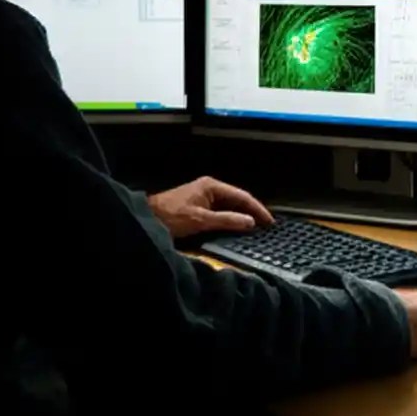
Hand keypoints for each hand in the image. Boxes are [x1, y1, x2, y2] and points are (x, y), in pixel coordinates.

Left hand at [148, 176, 274, 239]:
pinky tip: (236, 228)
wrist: (147, 218)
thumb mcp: (201, 220)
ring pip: (229, 206)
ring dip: (241, 216)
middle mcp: (210, 188)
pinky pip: (220, 211)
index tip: (269, 222)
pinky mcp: (199, 206)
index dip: (257, 209)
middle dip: (252, 212)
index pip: (242, 196)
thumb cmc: (171, 216)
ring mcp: (204, 196)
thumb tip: (250, 222)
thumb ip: (227, 220)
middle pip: (237, 200)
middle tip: (266, 227)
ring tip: (256, 229)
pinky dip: (230, 219)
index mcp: (212, 186)